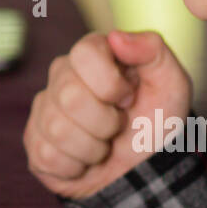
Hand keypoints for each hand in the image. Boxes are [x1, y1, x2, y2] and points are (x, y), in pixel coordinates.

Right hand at [24, 29, 193, 199]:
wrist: (146, 170)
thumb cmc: (157, 124)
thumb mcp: (172, 84)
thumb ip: (153, 50)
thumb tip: (116, 37)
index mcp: (91, 55)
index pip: (85, 54)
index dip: (111, 83)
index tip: (128, 98)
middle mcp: (62, 76)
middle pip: (70, 96)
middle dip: (105, 122)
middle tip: (117, 126)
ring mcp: (44, 109)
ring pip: (58, 130)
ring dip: (93, 148)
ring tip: (103, 145)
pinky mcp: (35, 142)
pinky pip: (47, 156)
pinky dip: (76, 167)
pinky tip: (85, 161)